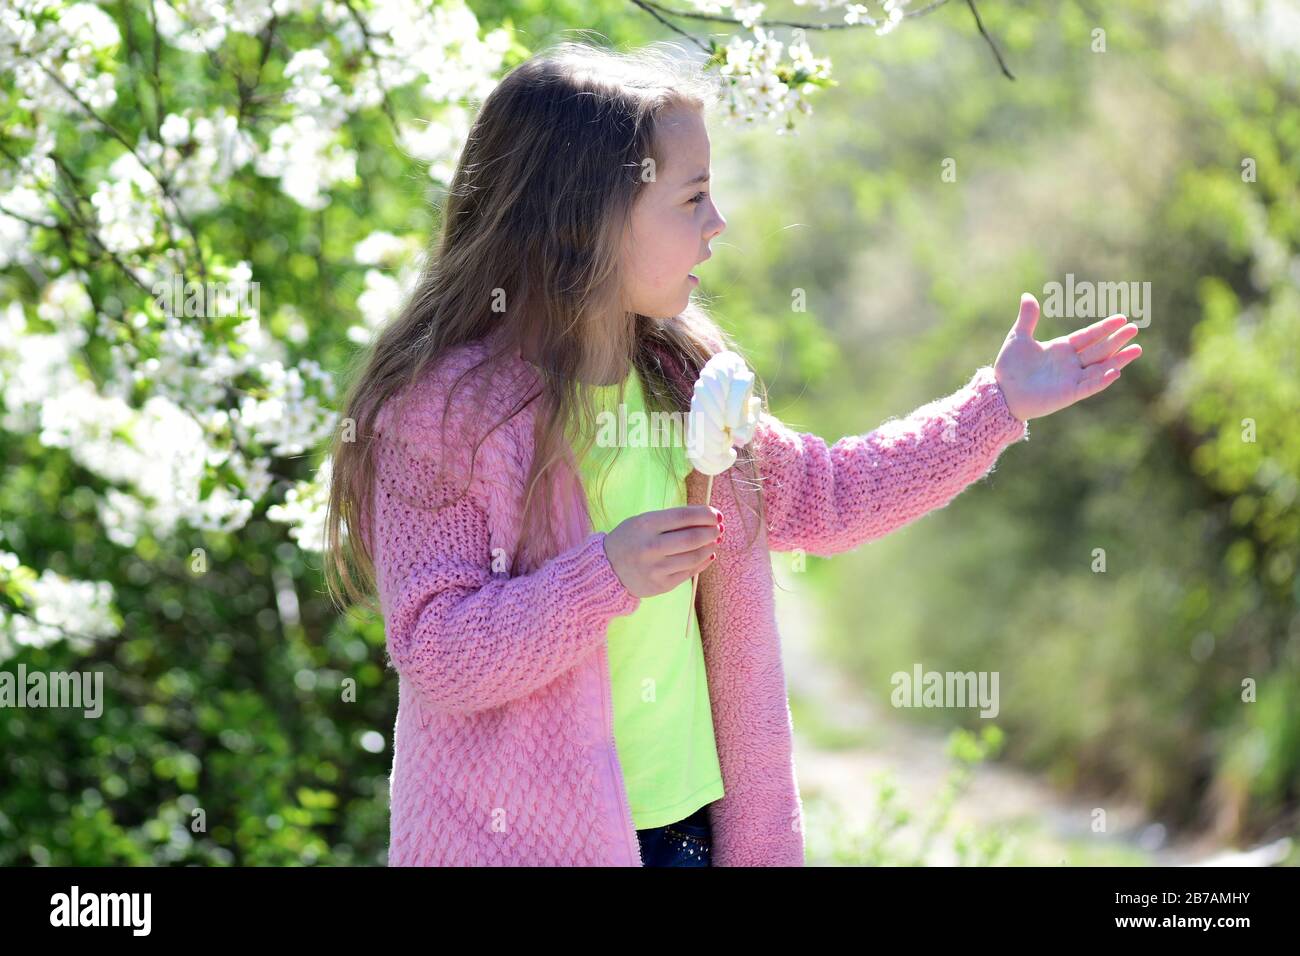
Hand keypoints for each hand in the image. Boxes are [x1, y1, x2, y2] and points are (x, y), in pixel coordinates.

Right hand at [603, 505, 723, 598]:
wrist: (606, 569)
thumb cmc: (630, 539)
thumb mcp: (642, 522)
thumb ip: (672, 520)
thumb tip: (708, 518)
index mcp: (645, 525)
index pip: (683, 516)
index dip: (705, 515)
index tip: (716, 514)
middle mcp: (651, 547)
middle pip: (692, 538)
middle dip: (711, 531)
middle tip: (718, 528)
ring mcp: (656, 568)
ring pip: (694, 557)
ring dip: (710, 547)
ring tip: (714, 541)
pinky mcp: (661, 585)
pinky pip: (689, 573)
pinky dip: (703, 562)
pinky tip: (707, 555)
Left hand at [993, 293, 1143, 421]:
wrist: (1001, 392)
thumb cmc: (1009, 367)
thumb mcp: (1018, 338)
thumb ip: (1027, 319)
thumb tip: (1027, 296)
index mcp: (1062, 349)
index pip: (1088, 336)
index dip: (1104, 328)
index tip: (1121, 318)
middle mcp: (1071, 363)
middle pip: (1099, 349)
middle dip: (1117, 340)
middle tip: (1135, 328)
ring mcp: (1072, 379)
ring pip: (1100, 367)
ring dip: (1118, 359)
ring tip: (1137, 349)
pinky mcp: (1068, 394)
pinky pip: (1089, 386)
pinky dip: (1102, 379)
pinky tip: (1116, 371)